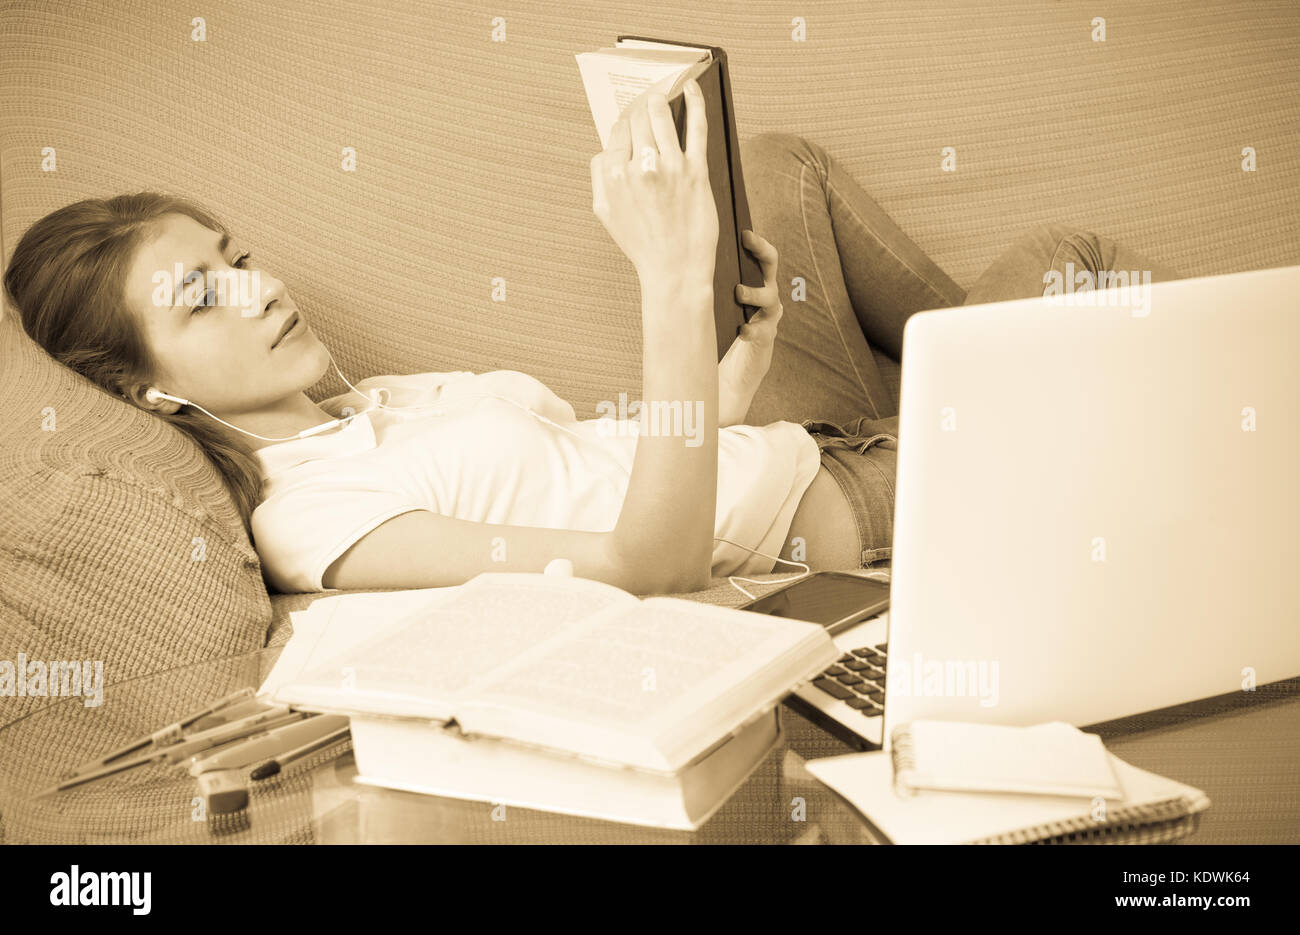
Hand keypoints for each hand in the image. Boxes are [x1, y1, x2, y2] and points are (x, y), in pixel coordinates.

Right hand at [589, 80, 718, 285]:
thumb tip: (605, 150)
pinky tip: (692, 88)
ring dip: (660, 100)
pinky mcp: (696, 171)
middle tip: (647, 98)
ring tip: (662, 93)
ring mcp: (670, 167)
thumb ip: (598, 177)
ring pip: (662, 117)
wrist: (674, 270)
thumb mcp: (605, 213)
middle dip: (641, 107)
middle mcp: (640, 167)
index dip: (625, 120)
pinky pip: (696, 126)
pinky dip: (695, 101)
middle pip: (638, 119)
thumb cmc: (641, 244)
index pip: (618, 131)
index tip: (631, 115)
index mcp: (614, 176)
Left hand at [719, 230, 782, 425]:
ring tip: (739, 293)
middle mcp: (765, 296)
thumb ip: (707, 286)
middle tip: (747, 245)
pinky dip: (752, 330)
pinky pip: (763, 332)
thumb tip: (679, 262)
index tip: (744, 232)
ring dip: (754, 294)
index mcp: (754, 283)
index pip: (762, 257)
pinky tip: (741, 329)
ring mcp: (767, 318)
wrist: (728, 371)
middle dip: (762, 253)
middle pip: (770, 268)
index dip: (757, 243)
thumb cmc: (716, 330)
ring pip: (770, 299)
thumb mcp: (712, 304)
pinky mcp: (765, 340)